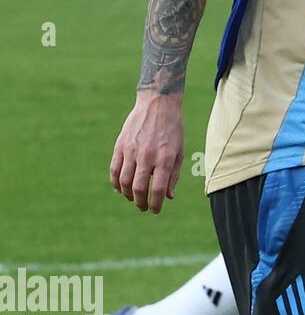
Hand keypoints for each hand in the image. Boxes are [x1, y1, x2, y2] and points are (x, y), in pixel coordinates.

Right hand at [110, 92, 184, 213]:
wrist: (158, 104)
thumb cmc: (173, 129)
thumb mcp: (180, 151)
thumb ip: (174, 175)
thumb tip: (169, 197)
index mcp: (165, 158)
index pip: (159, 189)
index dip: (156, 204)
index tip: (155, 210)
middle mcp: (147, 155)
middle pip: (139, 188)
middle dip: (140, 203)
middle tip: (143, 207)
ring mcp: (131, 150)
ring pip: (124, 181)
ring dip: (127, 194)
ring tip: (133, 198)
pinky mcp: (120, 145)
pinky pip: (114, 169)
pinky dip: (116, 182)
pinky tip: (120, 188)